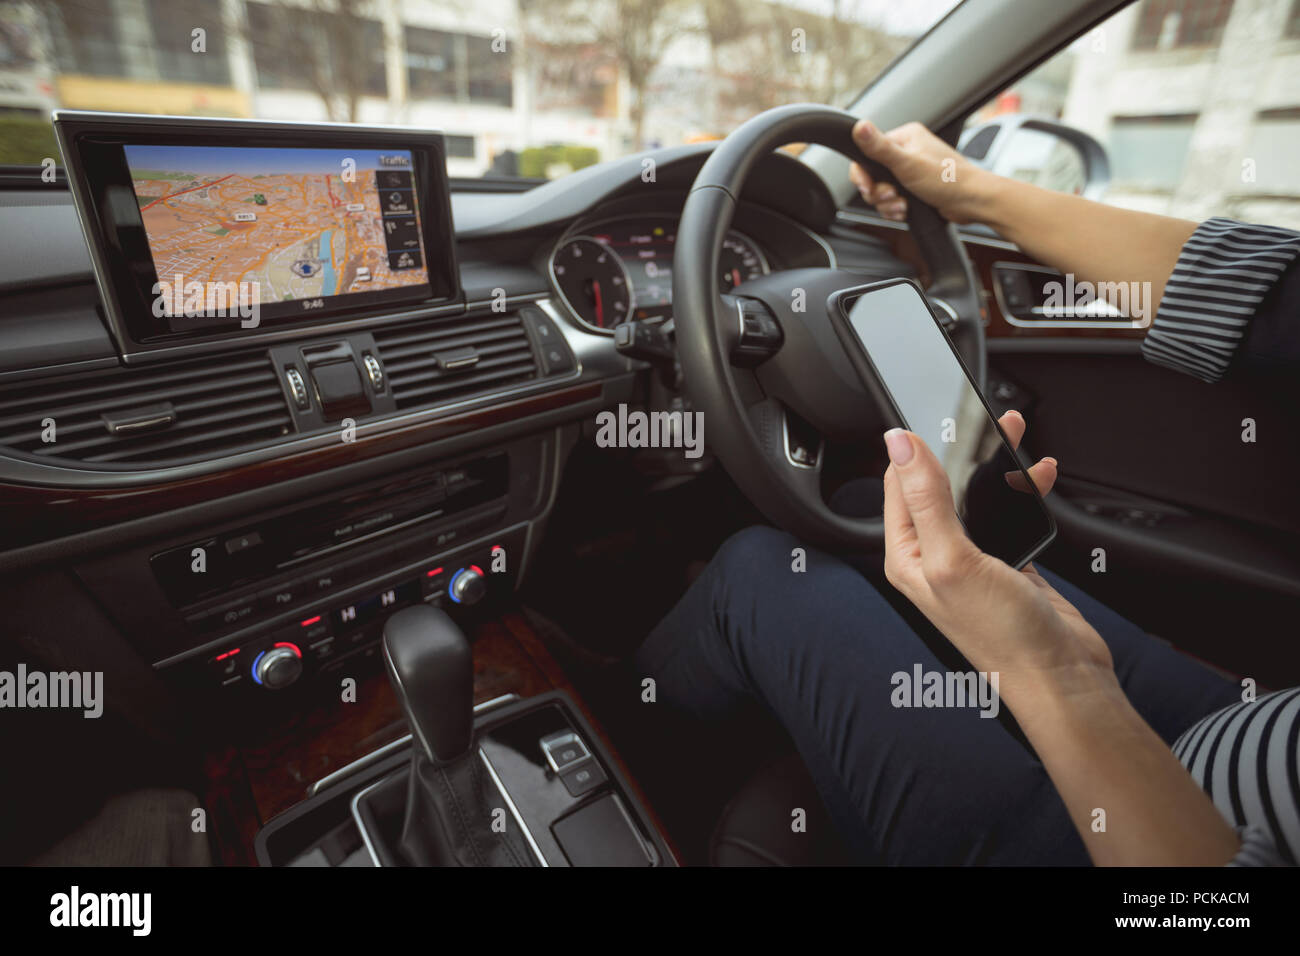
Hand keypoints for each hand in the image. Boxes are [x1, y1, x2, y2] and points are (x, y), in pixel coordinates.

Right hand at [849, 120, 992, 224]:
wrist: (971, 202)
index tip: (867, 187)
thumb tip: (859, 127)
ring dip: (888, 204)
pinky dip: (896, 209)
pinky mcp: (914, 188)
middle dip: (879, 193)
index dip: (863, 175)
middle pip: (873, 176)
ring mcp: (911, 171)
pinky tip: (906, 210)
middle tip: (892, 196)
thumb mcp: (908, 163)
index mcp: (905, 137)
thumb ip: (880, 147)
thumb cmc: (948, 180)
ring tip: (903, 206)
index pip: (867, 153)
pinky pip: (892, 200)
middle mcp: (907, 152)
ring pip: (881, 191)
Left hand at [880, 413, 1113, 706]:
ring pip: (976, 496)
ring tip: (1015, 439)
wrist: (1061, 676)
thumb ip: (926, 499)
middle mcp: (934, 556)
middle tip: (984, 420)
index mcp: (907, 555)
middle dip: (961, 450)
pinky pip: (1008, 513)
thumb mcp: (953, 559)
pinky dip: (1022, 492)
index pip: (898, 485)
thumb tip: (901, 446)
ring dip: (995, 467)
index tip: (934, 416)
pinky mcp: (1007, 561)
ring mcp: (971, 559)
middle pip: (939, 485)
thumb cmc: (1002, 635)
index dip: (914, 449)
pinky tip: (1038, 478)